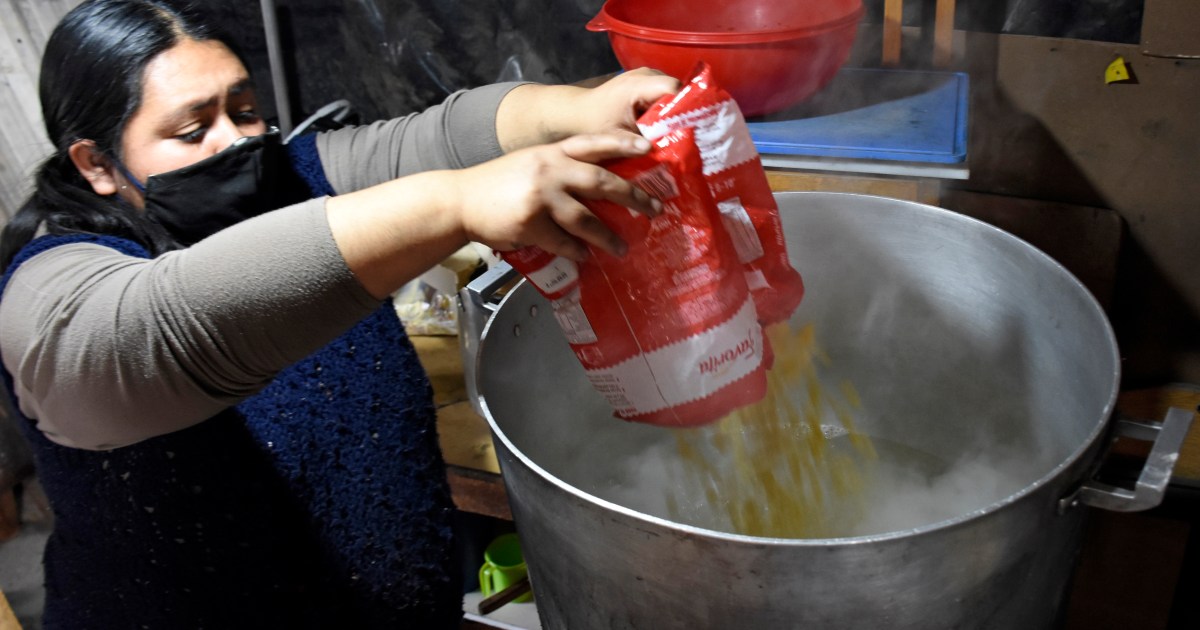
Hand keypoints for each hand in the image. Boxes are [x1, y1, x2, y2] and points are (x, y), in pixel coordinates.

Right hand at [451, 133, 661, 261]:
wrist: (460, 201)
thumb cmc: (498, 184)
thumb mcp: (530, 163)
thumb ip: (559, 168)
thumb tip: (596, 185)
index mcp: (553, 153)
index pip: (595, 143)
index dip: (624, 143)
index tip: (650, 148)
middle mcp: (550, 170)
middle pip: (602, 181)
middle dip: (633, 196)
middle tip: (655, 208)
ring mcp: (541, 197)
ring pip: (586, 219)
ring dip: (608, 236)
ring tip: (623, 248)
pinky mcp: (530, 223)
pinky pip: (563, 242)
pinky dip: (577, 252)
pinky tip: (586, 257)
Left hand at [568, 68, 680, 135]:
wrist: (580, 111)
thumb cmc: (594, 124)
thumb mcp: (615, 138)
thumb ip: (638, 144)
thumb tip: (665, 154)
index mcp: (636, 85)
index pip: (673, 88)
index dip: (685, 106)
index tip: (690, 127)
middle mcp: (645, 74)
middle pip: (677, 89)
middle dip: (682, 111)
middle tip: (687, 134)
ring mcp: (646, 75)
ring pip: (673, 91)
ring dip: (675, 110)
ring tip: (677, 131)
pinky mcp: (646, 81)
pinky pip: (665, 93)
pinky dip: (668, 108)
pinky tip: (665, 125)